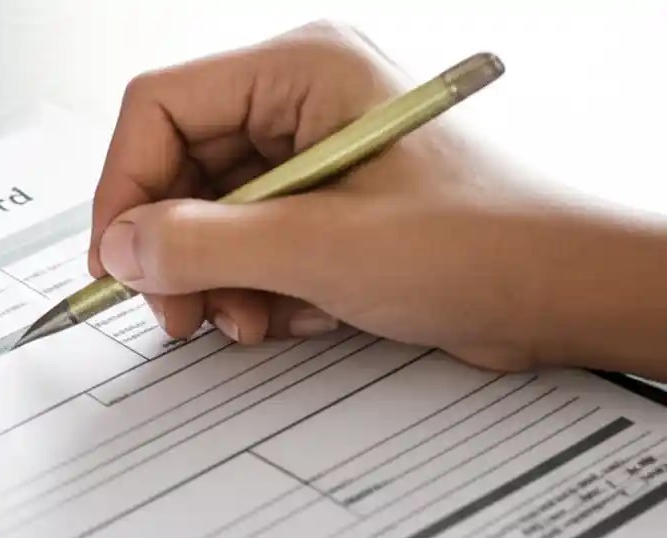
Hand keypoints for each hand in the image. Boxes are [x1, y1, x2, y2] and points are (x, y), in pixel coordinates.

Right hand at [89, 21, 666, 378]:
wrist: (566, 293)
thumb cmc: (486, 242)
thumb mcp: (321, 248)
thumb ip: (204, 245)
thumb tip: (123, 247)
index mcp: (301, 71)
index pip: (160, 108)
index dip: (124, 187)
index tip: (118, 260)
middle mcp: (300, 102)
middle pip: (178, 167)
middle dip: (175, 249)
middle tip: (178, 311)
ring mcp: (311, 155)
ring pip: (209, 215)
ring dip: (216, 280)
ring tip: (250, 320)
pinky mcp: (324, 205)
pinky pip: (248, 243)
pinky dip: (254, 289)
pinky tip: (296, 314)